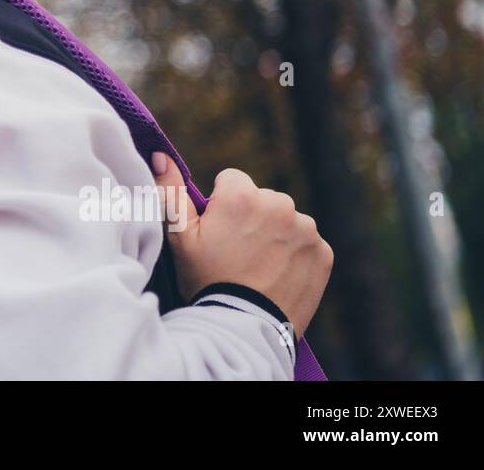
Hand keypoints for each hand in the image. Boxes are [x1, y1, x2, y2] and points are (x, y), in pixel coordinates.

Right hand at [152, 152, 332, 339]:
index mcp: (242, 196)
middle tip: (236, 252)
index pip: (231, 180)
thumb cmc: (206, 281)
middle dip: (251, 217)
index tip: (218, 231)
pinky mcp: (323, 253)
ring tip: (257, 266)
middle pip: (261, 199)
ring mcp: (306, 229)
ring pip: (285, 220)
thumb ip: (170, 191)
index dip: (221, 205)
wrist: (245, 329)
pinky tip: (278, 275)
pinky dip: (294, 254)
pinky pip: (306, 243)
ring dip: (274, 234)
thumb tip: (160, 154)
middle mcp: (279, 205)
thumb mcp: (180, 237)